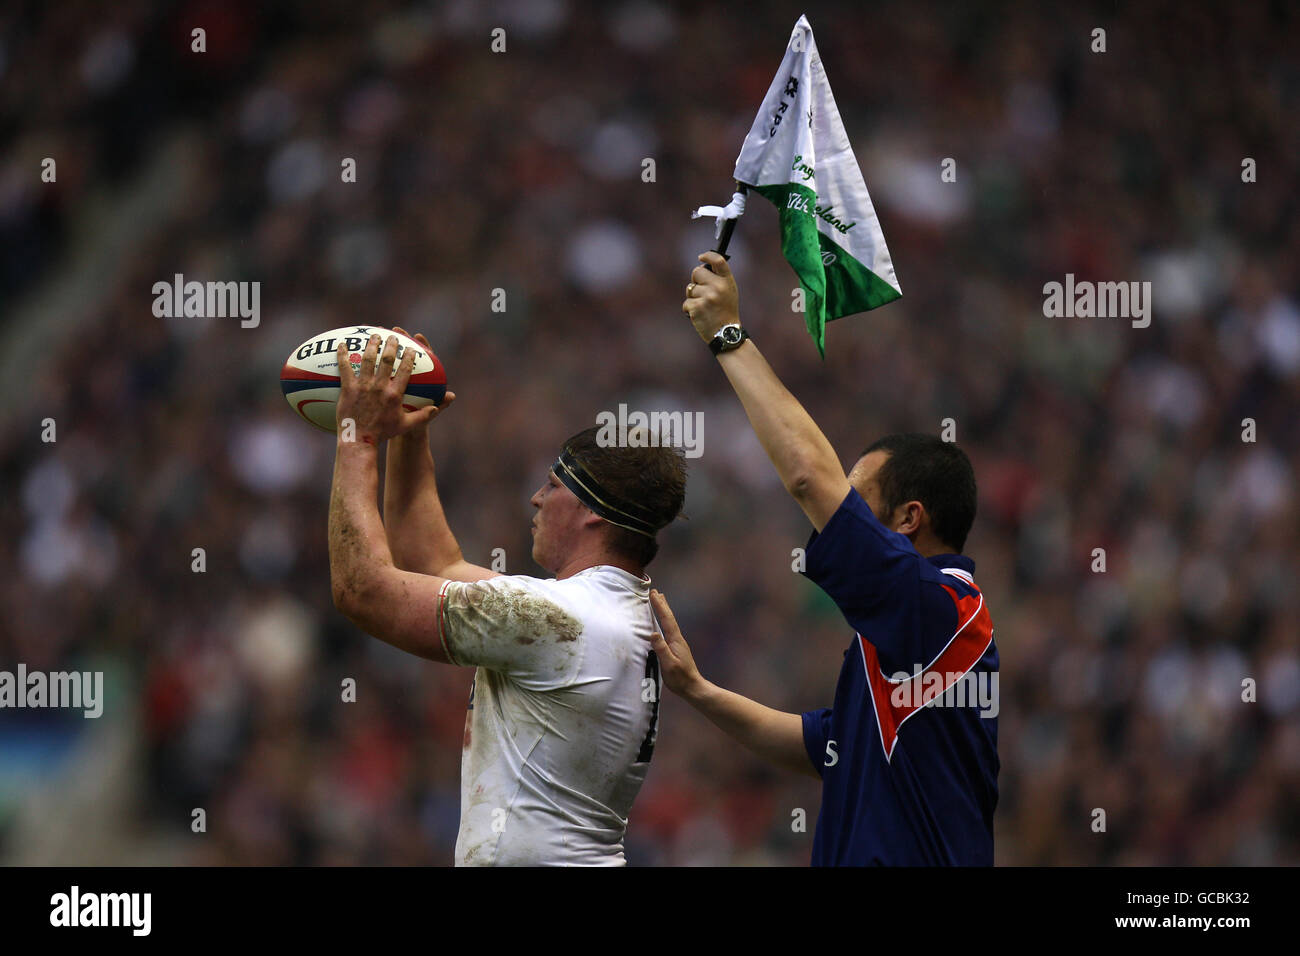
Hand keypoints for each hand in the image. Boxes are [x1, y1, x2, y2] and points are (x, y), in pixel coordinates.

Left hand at [336, 332, 450, 443]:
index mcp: (394, 394)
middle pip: (386, 360)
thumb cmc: (383, 433)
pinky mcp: (348, 388)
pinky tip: (341, 345)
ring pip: (367, 360)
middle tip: (393, 337)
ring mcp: (363, 386)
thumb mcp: (405, 425)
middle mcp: (379, 387)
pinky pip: (345, 368)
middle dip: (391, 345)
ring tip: (374, 335)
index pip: (405, 370)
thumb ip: (423, 416)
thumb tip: (437, 408)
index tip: (411, 349)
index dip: (409, 358)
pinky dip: (343, 355)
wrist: (359, 439)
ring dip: (371, 345)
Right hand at [647, 589, 708, 700]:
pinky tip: (662, 624)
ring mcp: (677, 643)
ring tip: (660, 601)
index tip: (654, 594)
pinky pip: (668, 629)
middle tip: (655, 592)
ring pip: (669, 622)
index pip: (666, 620)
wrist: (692, 687)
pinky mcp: (676, 648)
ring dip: (663, 611)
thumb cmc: (680, 679)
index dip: (660, 606)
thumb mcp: (669, 665)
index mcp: (675, 640)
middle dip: (662, 604)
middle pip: (669, 618)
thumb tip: (653, 633)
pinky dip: (664, 621)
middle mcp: (677, 639)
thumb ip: (661, 649)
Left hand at [682, 251, 739, 343]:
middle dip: (696, 281)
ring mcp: (707, 297)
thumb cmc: (726, 311)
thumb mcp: (729, 292)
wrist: (726, 333)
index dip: (708, 256)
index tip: (701, 257)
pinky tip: (700, 315)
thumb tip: (701, 269)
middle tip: (703, 292)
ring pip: (690, 289)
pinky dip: (690, 309)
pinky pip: (686, 302)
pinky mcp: (696, 307)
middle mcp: (718, 287)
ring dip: (693, 298)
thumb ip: (718, 279)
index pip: (718, 261)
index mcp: (727, 281)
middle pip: (697, 272)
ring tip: (705, 307)